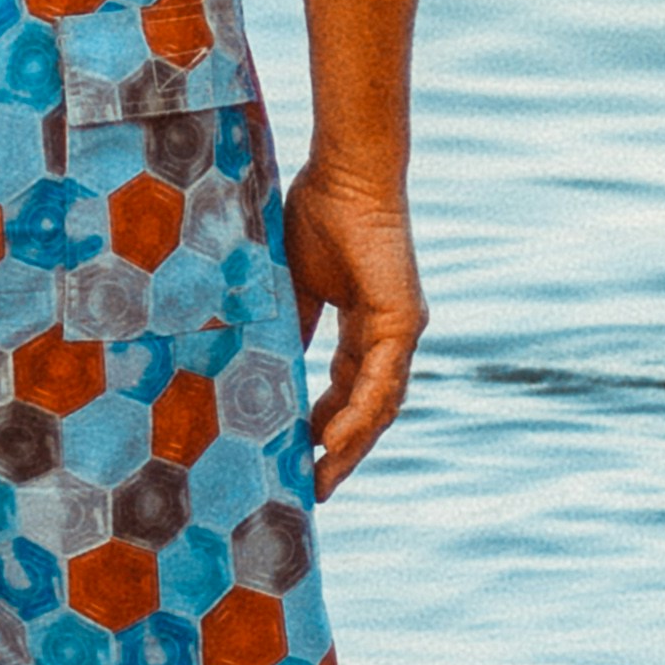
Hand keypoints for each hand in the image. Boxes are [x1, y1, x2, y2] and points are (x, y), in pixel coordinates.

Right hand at [281, 156, 425, 497]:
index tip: (299, 457)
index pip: (349, 391)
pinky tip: (334, 444)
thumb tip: (264, 369)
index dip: (327, 428)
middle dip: (340, 452)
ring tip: (319, 480)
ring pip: (378, 405)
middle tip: (310, 488)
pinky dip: (359, 416)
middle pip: (368, 409)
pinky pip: (381, 383)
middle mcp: (389, 336)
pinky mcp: (401, 323)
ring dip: (349, 446)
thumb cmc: (317, 215)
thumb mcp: (292, 287)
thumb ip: (290, 329)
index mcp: (364, 326)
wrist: (345, 175)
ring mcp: (399, 331)